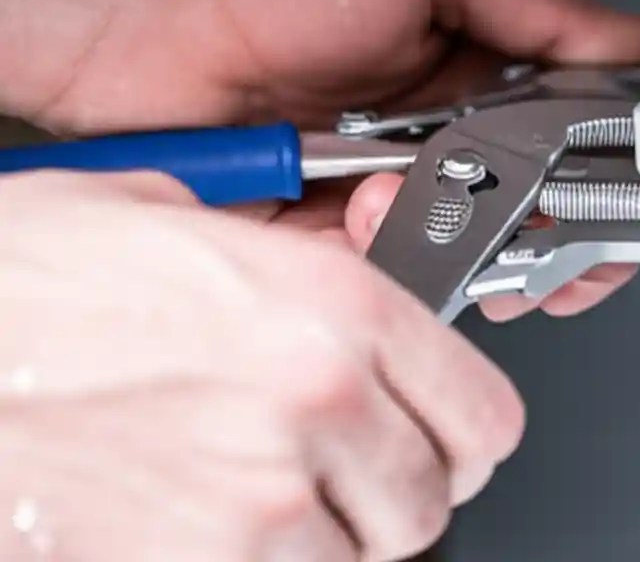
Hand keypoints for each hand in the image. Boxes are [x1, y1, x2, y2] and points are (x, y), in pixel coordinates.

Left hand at [0, 0, 639, 318]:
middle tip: (555, 224)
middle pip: (533, 209)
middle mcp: (434, 136)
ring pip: (467, 250)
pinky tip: (354, 211)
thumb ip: (538, 13)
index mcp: (471, 64)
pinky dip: (385, 255)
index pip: (576, 127)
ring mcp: (382, 191)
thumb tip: (637, 40)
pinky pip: (389, 272)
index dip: (613, 162)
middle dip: (554, 228)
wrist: (120, 9)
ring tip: (412, 190)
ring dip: (464, 238)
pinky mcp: (326, 241)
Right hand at [0, 170, 524, 560]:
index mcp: (332, 304)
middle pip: (431, 498)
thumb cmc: (20, 284)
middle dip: (391, 495)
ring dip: (326, 537)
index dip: (461, 436)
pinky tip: (202, 527)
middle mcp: (319, 396)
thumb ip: (275, 256)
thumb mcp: (165, 220)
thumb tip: (312, 271)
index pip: (484, 412)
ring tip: (254, 498)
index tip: (437, 441)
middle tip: (338, 478)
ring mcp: (264, 493)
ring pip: (365, 556)